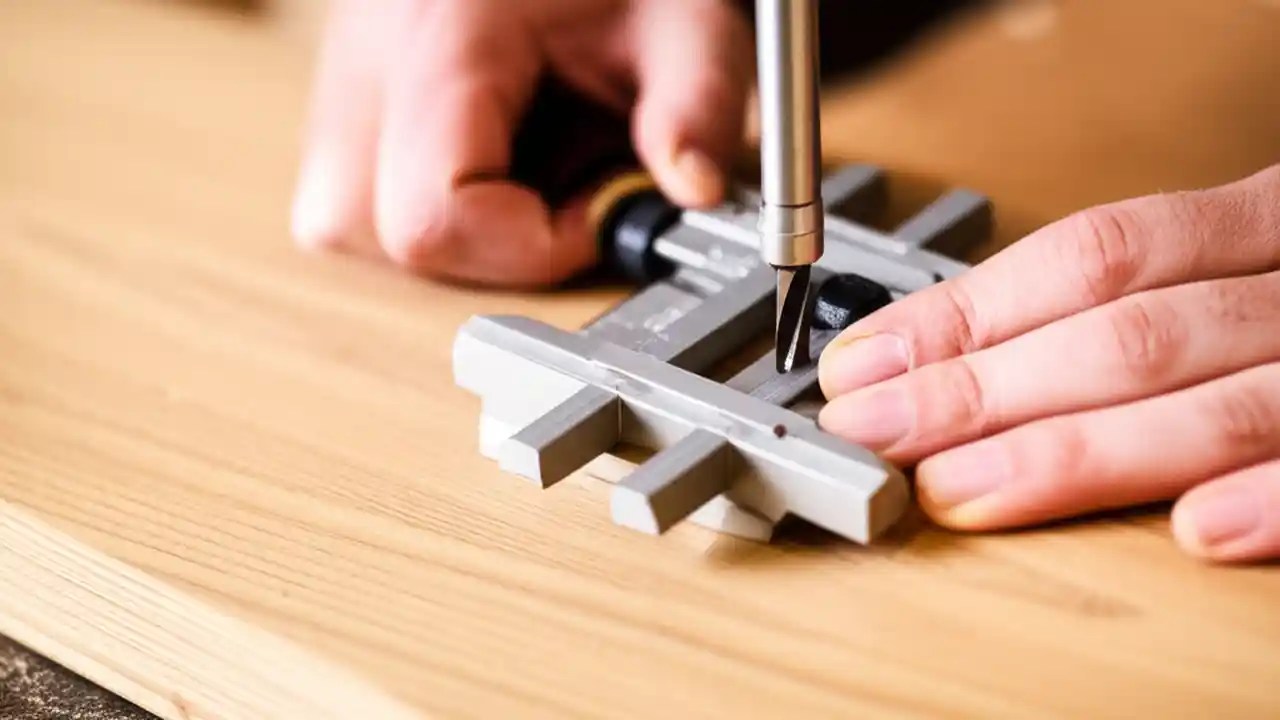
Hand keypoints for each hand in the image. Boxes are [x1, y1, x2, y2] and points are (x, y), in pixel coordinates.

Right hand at [290, 0, 750, 286]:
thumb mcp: (683, 18)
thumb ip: (697, 104)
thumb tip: (693, 190)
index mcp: (444, 37)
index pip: (432, 219)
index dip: (527, 246)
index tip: (596, 212)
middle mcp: (368, 63)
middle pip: (370, 231)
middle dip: (486, 247)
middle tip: (565, 191)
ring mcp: (341, 82)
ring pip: (347, 223)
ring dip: (453, 230)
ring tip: (529, 165)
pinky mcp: (344, 101)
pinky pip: (354, 196)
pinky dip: (430, 202)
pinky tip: (492, 155)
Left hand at [818, 165, 1279, 562]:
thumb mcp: (1240, 265)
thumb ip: (1127, 299)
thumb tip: (947, 353)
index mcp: (1263, 224)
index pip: (1093, 259)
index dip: (966, 314)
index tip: (863, 363)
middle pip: (1129, 335)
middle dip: (981, 390)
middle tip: (875, 431)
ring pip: (1219, 405)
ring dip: (1070, 453)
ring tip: (956, 489)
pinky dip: (1271, 498)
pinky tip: (1195, 533)